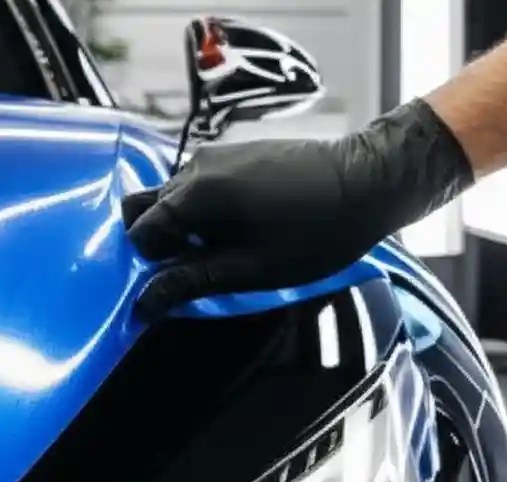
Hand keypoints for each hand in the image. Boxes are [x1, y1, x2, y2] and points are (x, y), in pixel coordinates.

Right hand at [123, 99, 473, 317]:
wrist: (367, 181)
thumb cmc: (314, 233)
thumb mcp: (250, 270)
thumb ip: (191, 282)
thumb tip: (142, 304)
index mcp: (195, 196)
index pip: (140, 232)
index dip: (148, 264)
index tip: (171, 283)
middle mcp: (195, 167)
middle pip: (148, 208)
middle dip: (158, 242)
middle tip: (189, 270)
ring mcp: (214, 155)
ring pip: (172, 196)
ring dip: (182, 227)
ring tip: (220, 252)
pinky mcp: (233, 152)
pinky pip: (198, 184)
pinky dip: (202, 211)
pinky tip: (236, 230)